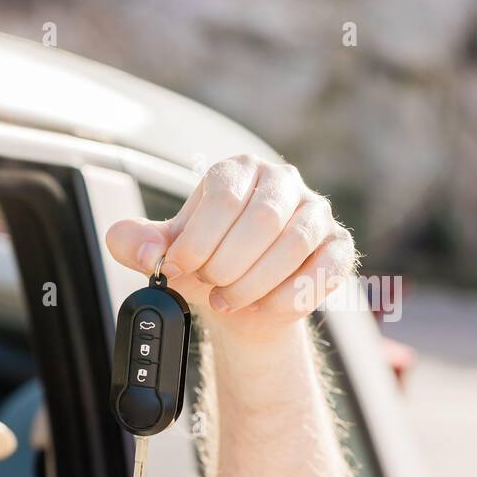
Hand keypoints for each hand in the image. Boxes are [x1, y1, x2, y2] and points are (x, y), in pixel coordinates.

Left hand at [105, 154, 356, 344]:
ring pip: (293, 244)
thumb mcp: (166, 253)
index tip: (177, 269)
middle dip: (226, 265)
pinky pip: (322, 269)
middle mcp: (282, 182)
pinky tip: (262, 306)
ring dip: (254, 283)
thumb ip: (137, 243)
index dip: (197, 239)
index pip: (222, 194)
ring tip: (228, 300)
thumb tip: (144, 251)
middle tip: (209, 286)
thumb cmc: (205, 265)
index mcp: (238, 171)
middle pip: (260, 220)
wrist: (240, 301)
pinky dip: (288, 296)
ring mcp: (315, 213)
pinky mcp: (338, 247)